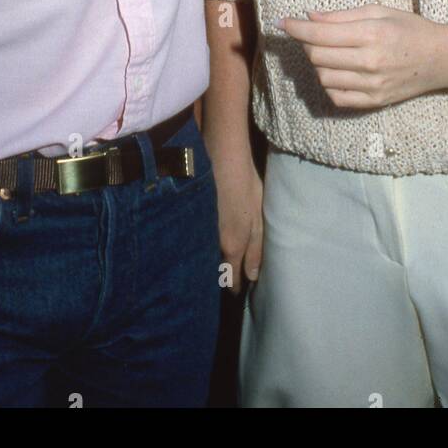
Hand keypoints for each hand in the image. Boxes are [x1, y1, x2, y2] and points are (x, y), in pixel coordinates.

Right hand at [207, 147, 263, 294]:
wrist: (221, 156)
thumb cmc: (246, 184)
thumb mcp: (259, 216)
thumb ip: (256, 247)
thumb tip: (253, 276)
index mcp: (232, 245)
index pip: (230, 277)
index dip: (233, 286)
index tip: (235, 291)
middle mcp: (212, 243)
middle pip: (213, 269)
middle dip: (218, 277)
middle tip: (224, 279)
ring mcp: (198, 230)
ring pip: (202, 255)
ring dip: (207, 262)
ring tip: (213, 263)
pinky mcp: (188, 217)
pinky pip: (193, 239)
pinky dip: (197, 244)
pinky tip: (200, 240)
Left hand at [278, 3, 447, 108]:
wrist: (441, 59)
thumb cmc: (410, 28)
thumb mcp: (379, 11)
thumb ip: (343, 16)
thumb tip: (310, 17)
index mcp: (371, 34)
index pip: (320, 34)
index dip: (296, 28)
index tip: (282, 22)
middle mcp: (370, 62)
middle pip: (318, 56)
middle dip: (307, 43)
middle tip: (313, 34)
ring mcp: (372, 85)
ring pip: (323, 77)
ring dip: (318, 64)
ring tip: (330, 52)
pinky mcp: (374, 101)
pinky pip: (336, 97)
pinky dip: (329, 84)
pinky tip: (338, 71)